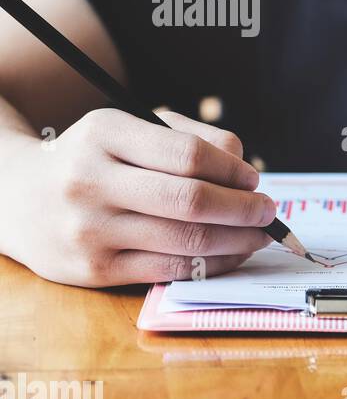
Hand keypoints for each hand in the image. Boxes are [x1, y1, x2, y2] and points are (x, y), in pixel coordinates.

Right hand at [0, 109, 275, 286]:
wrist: (16, 198)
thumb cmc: (94, 160)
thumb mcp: (128, 129)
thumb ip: (190, 137)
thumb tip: (243, 165)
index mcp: (104, 134)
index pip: (189, 155)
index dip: (233, 171)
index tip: (254, 179)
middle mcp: (91, 181)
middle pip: (192, 201)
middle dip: (243, 209)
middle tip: (268, 211)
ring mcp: (90, 229)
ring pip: (186, 240)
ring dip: (237, 240)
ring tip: (258, 235)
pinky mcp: (94, 270)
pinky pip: (170, 269)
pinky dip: (212, 264)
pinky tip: (230, 255)